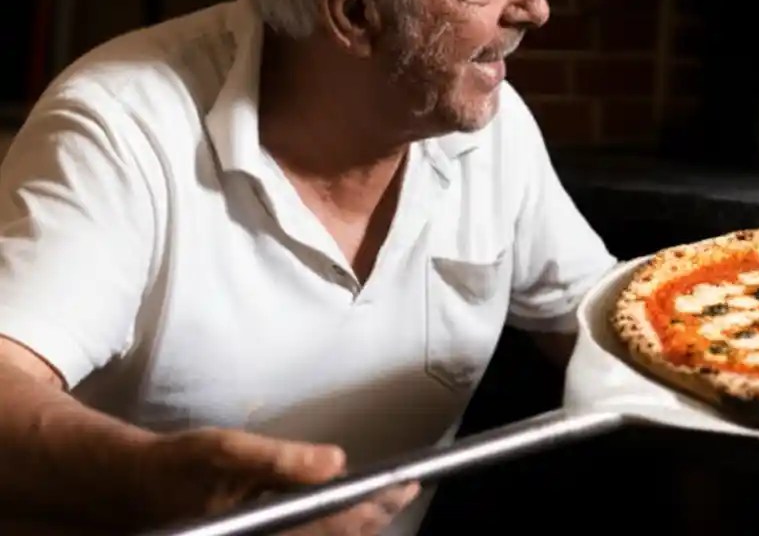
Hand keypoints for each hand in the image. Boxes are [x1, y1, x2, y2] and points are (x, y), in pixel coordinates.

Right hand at [137, 427, 420, 533]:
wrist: (128, 491)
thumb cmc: (176, 468)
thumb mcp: (225, 451)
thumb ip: (280, 460)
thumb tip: (336, 462)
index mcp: (266, 528)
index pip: (337, 524)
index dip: (377, 504)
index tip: (407, 482)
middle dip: (377, 514)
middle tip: (408, 487)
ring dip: (360, 522)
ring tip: (389, 497)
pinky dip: (334, 525)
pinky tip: (348, 510)